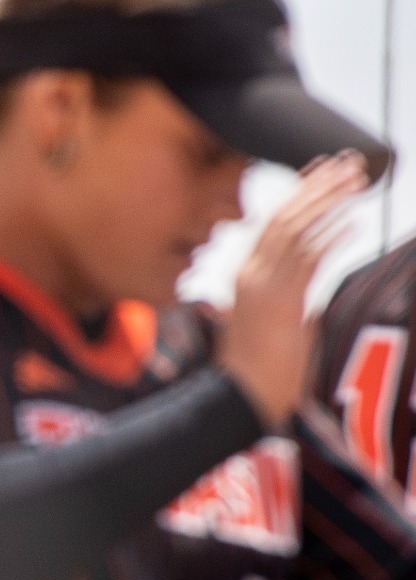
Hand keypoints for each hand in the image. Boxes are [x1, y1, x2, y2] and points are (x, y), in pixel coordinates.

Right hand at [217, 151, 368, 428]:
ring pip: (297, 231)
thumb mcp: (265, 321)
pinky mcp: (280, 302)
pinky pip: (308, 260)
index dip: (300, 192)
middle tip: (349, 163)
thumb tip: (299, 284)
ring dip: (330, 203)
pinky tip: (354, 222)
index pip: (273, 222)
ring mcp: (264, 288)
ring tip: (357, 182)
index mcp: (246, 276)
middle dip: (319, 187)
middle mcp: (251, 275)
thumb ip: (279, 296)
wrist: (240, 397)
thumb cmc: (254, 368)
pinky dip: (332, 237)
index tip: (323, 170)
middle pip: (285, 217)